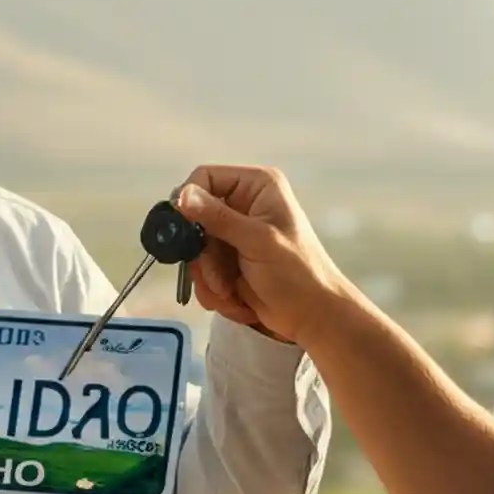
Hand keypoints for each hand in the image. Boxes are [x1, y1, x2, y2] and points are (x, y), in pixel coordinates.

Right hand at [174, 165, 353, 347]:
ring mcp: (234, 234)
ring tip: (230, 292)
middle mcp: (243, 204)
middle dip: (204, 255)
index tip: (186, 231)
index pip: (205, 178)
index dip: (190, 202)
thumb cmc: (297, 273)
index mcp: (256, 187)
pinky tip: (235, 298)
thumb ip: (219, 218)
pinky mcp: (229, 260)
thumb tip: (181, 196)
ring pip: (196, 249)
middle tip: (220, 278)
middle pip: (194, 219)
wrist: (312, 316)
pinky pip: (202, 270)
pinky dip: (213, 289)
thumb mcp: (258, 241)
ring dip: (209, 277)